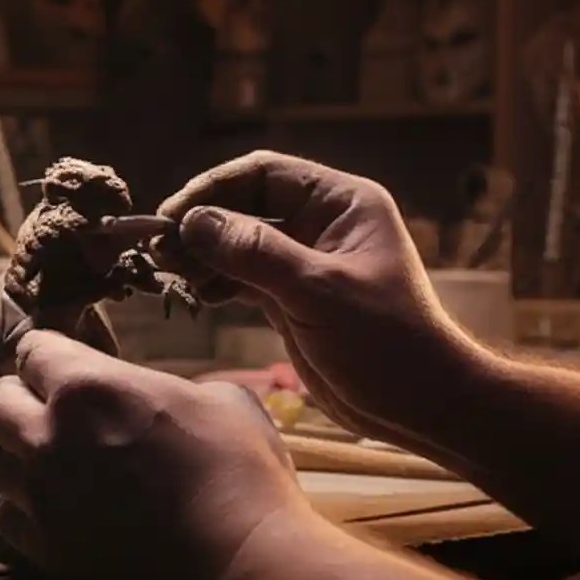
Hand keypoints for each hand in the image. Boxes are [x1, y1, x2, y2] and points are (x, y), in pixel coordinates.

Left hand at [0, 329, 316, 579]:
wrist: (244, 565)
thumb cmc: (241, 474)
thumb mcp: (220, 399)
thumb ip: (165, 386)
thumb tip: (155, 398)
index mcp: (88, 387)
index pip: (33, 350)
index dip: (48, 353)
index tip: (61, 361)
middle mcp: (49, 437)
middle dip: (19, 399)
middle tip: (49, 409)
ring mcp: (43, 497)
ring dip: (17, 455)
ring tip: (49, 460)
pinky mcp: (48, 549)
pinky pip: (9, 517)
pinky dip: (25, 508)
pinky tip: (57, 507)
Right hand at [155, 151, 477, 441]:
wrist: (420, 405)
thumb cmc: (387, 341)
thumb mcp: (318, 291)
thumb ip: (254, 252)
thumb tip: (192, 221)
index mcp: (341, 203)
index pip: (263, 174)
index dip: (214, 188)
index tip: (174, 215)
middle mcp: (321, 225)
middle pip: (244, 206)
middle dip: (201, 224)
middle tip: (159, 249)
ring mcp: (304, 262)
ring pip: (238, 243)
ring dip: (202, 255)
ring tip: (169, 273)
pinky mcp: (291, 299)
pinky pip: (241, 277)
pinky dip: (215, 283)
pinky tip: (196, 296)